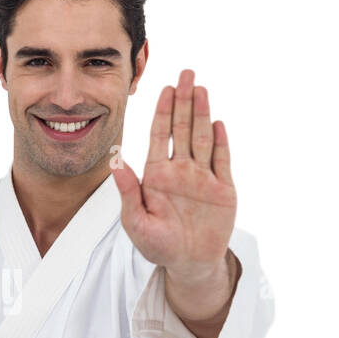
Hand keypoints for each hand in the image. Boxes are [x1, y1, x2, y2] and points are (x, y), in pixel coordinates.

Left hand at [111, 69, 236, 278]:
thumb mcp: (135, 222)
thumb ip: (127, 192)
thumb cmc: (158, 246)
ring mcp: (203, 178)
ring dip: (201, 113)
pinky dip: (220, 142)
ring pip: (202, 137)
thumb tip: (115, 162)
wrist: (189, 264)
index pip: (160, 135)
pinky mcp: (223, 190)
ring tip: (200, 88)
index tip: (165, 88)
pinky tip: (217, 123)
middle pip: (182, 128)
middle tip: (186, 73)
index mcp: (158, 175)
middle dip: (184, 100)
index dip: (163, 111)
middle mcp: (181, 170)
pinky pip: (222, 160)